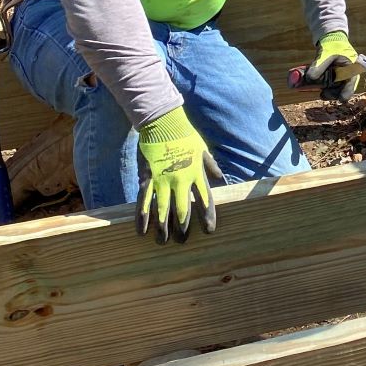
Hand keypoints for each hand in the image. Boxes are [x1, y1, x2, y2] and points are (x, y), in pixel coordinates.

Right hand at [136, 106, 219, 243]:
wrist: (163, 123)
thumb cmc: (185, 136)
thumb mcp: (203, 150)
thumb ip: (211, 167)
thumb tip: (223, 180)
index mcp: (196, 173)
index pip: (205, 200)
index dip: (208, 217)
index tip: (209, 231)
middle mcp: (181, 180)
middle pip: (183, 210)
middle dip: (183, 228)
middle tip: (182, 241)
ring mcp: (163, 180)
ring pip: (163, 211)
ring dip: (163, 228)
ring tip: (163, 242)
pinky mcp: (147, 178)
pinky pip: (144, 202)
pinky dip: (142, 218)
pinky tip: (142, 232)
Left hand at [302, 30, 365, 101]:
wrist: (332, 39)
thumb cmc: (333, 45)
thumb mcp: (325, 54)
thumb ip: (318, 66)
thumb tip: (309, 78)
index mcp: (352, 70)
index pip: (351, 85)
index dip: (346, 93)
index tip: (340, 99)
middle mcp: (348, 76)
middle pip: (341, 91)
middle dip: (332, 94)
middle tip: (322, 94)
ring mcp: (341, 78)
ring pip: (335, 91)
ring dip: (327, 92)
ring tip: (320, 91)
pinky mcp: (334, 79)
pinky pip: (330, 87)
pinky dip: (324, 88)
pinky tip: (318, 86)